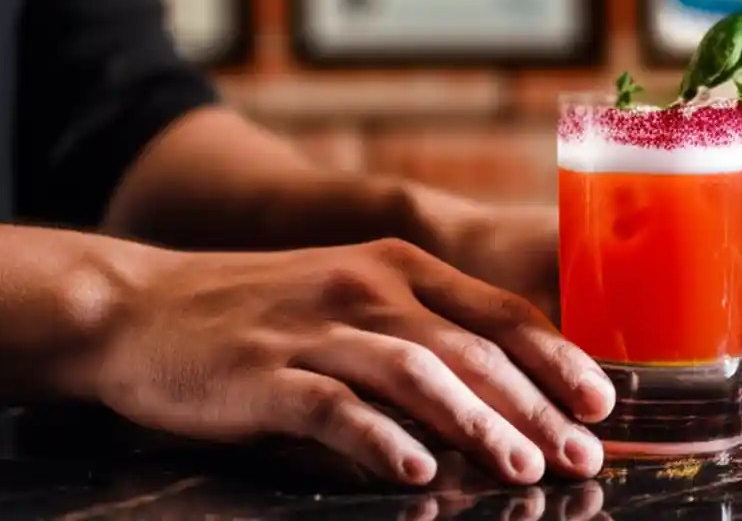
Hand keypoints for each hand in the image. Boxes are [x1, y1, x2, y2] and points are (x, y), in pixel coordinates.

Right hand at [86, 239, 614, 485]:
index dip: (557, 359)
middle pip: (471, 348)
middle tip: (584, 455)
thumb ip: (419, 335)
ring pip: (416, 373)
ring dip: (477, 423)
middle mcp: (366, 286)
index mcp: (399, 266)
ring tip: (523, 467)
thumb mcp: (350, 300)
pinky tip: (417, 475)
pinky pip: (332, 408)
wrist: (138, 305)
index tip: (603, 404)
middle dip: (537, 405)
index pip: (499, 313)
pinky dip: (380, 441)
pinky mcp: (262, 371)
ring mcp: (314, 326)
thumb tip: (504, 402)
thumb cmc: (261, 314)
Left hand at [457, 205, 741, 423]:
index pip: (733, 283)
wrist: (462, 240)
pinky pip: (740, 306)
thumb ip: (578, 350)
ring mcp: (679, 264)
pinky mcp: (671, 284)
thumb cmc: (492, 270)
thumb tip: (621, 411)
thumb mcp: (534, 310)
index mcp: (653, 242)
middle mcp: (678, 246)